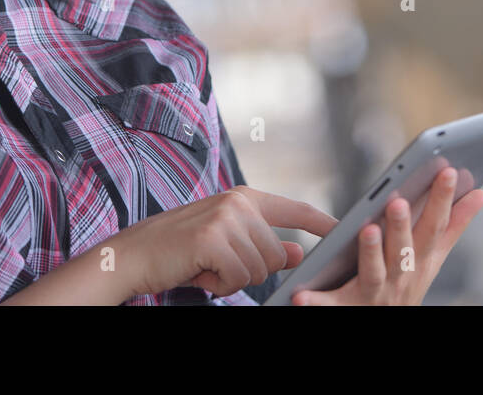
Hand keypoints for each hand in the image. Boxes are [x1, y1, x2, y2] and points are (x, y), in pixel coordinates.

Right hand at [111, 185, 338, 299]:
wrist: (135, 254)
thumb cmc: (181, 249)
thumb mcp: (226, 242)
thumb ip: (264, 244)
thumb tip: (298, 253)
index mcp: (245, 198)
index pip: (296, 209)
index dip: (323, 222)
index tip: (347, 230)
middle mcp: (239, 202)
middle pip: (276, 255)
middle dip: (249, 271)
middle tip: (216, 265)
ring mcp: (226, 218)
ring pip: (258, 269)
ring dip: (232, 279)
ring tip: (205, 265)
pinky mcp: (213, 238)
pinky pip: (238, 277)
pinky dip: (219, 285)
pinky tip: (199, 271)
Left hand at [291, 168, 482, 304]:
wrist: (383, 324)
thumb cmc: (406, 284)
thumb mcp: (432, 259)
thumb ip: (455, 226)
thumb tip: (482, 193)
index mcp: (420, 261)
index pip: (434, 227)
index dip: (442, 200)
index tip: (448, 170)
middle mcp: (401, 279)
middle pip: (403, 250)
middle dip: (403, 226)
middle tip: (399, 200)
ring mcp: (374, 295)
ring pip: (373, 273)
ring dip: (371, 253)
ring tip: (368, 230)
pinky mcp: (345, 308)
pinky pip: (330, 304)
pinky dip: (316, 301)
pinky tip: (300, 295)